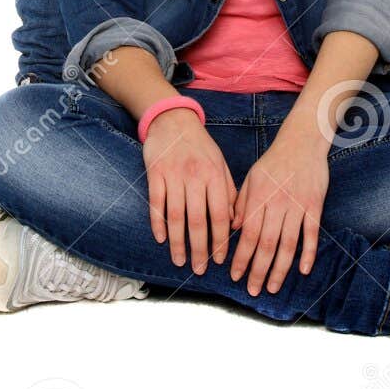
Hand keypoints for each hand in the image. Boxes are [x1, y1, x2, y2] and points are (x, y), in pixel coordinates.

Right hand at [143, 109, 237, 274]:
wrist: (174, 119)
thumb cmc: (201, 146)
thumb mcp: (221, 163)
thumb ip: (229, 191)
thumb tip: (234, 222)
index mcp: (215, 175)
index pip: (219, 214)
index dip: (220, 239)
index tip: (220, 260)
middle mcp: (195, 177)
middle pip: (197, 220)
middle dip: (199, 248)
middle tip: (200, 269)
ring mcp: (174, 175)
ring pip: (176, 215)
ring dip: (178, 242)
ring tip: (180, 261)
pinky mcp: (155, 173)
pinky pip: (156, 202)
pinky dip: (158, 222)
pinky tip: (161, 239)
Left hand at [229, 119, 330, 295]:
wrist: (302, 142)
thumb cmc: (274, 161)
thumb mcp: (252, 177)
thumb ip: (242, 203)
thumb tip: (234, 229)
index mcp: (259, 197)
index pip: (248, 234)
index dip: (241, 257)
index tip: (235, 275)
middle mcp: (277, 203)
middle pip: (267, 244)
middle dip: (258, 270)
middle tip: (253, 291)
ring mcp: (298, 205)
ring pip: (288, 244)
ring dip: (280, 269)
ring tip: (273, 287)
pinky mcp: (315, 205)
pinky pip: (312, 233)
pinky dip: (308, 253)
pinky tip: (304, 270)